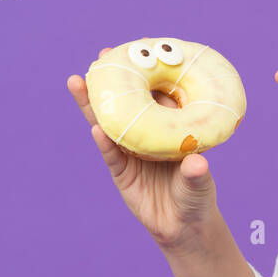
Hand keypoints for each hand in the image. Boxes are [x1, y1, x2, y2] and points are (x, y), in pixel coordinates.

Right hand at [67, 47, 219, 251]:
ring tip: (78, 81)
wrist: (183, 228)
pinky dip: (103, 141)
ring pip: (110, 124)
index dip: (148, 73)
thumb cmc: (196, 197)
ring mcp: (131, 153)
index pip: (158, 95)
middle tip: (102, 56)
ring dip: (94, 105)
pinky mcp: (121, 173)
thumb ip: (196, 175)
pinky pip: (110, 155)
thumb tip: (197, 164)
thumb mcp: (199, 184)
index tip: (140, 48)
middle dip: (115, 80)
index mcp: (169, 129)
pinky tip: (95, 127)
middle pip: (128, 104)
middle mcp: (147, 136)